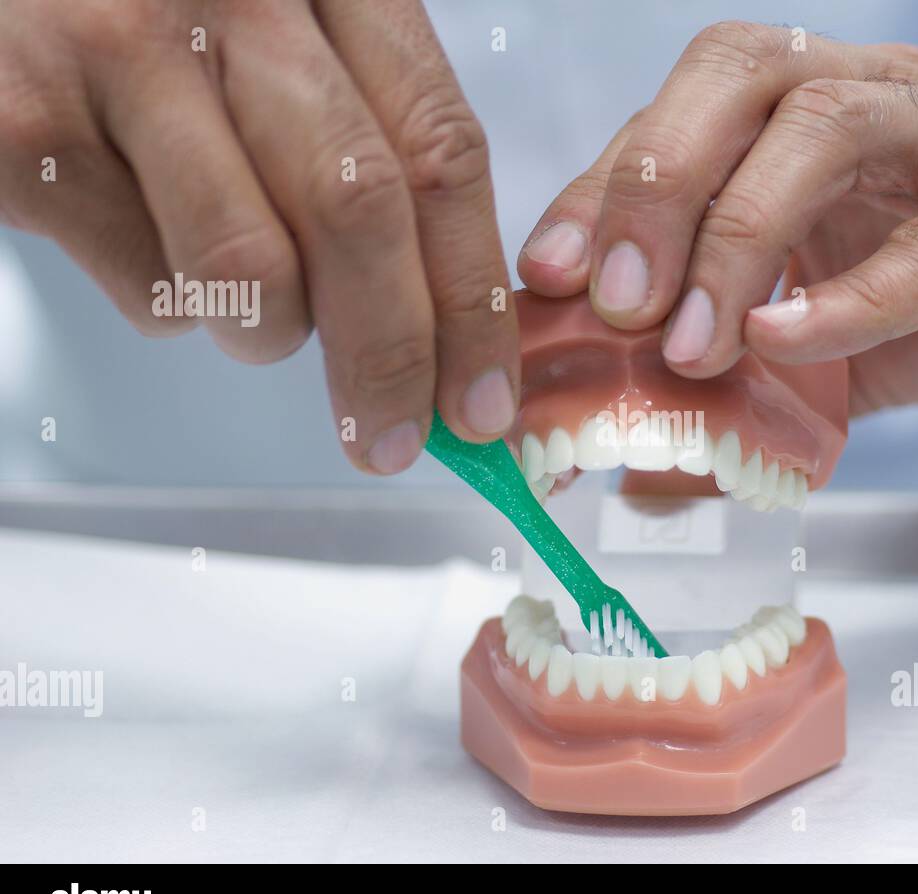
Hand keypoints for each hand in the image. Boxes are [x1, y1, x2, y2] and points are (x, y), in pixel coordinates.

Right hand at [0, 0, 518, 470]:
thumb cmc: (157, 18)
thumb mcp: (287, 44)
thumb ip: (369, 147)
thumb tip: (445, 331)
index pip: (441, 152)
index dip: (472, 294)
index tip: (484, 396)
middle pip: (360, 211)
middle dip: (391, 355)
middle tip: (395, 438)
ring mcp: (120, 51)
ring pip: (250, 268)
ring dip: (267, 333)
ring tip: (244, 304)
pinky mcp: (29, 127)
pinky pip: (148, 286)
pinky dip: (170, 306)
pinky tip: (147, 238)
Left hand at [517, 22, 917, 413]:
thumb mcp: (842, 342)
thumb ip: (750, 395)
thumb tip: (643, 478)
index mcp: (805, 118)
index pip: (679, 119)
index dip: (601, 191)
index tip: (544, 280)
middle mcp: (871, 95)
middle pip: (738, 76)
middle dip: (654, 186)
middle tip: (611, 304)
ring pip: (831, 121)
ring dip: (740, 230)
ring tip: (693, 343)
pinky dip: (860, 290)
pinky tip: (789, 340)